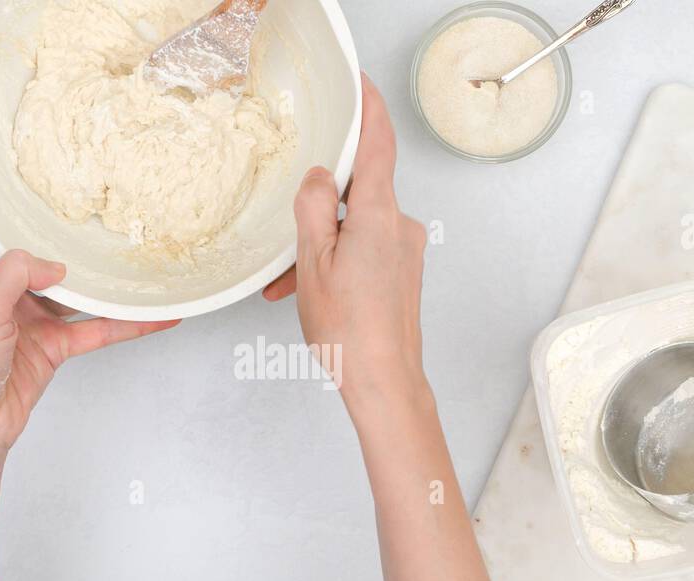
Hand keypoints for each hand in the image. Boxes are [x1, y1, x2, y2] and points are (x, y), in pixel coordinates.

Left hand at [0, 186, 179, 455]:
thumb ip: (16, 274)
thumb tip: (55, 263)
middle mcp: (3, 290)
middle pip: (32, 248)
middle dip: (54, 227)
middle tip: (84, 198)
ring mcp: (31, 318)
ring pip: (73, 288)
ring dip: (100, 278)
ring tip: (132, 254)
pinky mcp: (54, 346)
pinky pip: (97, 328)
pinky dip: (127, 324)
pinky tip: (154, 316)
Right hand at [263, 74, 428, 412]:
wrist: (385, 384)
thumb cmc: (348, 331)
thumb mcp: (312, 262)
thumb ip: (313, 208)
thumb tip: (317, 176)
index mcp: (379, 215)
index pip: (378, 142)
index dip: (369, 107)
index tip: (359, 83)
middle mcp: (401, 227)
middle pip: (357, 190)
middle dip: (318, 208)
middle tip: (288, 237)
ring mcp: (405, 251)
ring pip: (354, 228)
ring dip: (320, 247)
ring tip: (289, 284)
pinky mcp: (402, 273)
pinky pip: (364, 252)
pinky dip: (335, 264)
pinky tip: (309, 292)